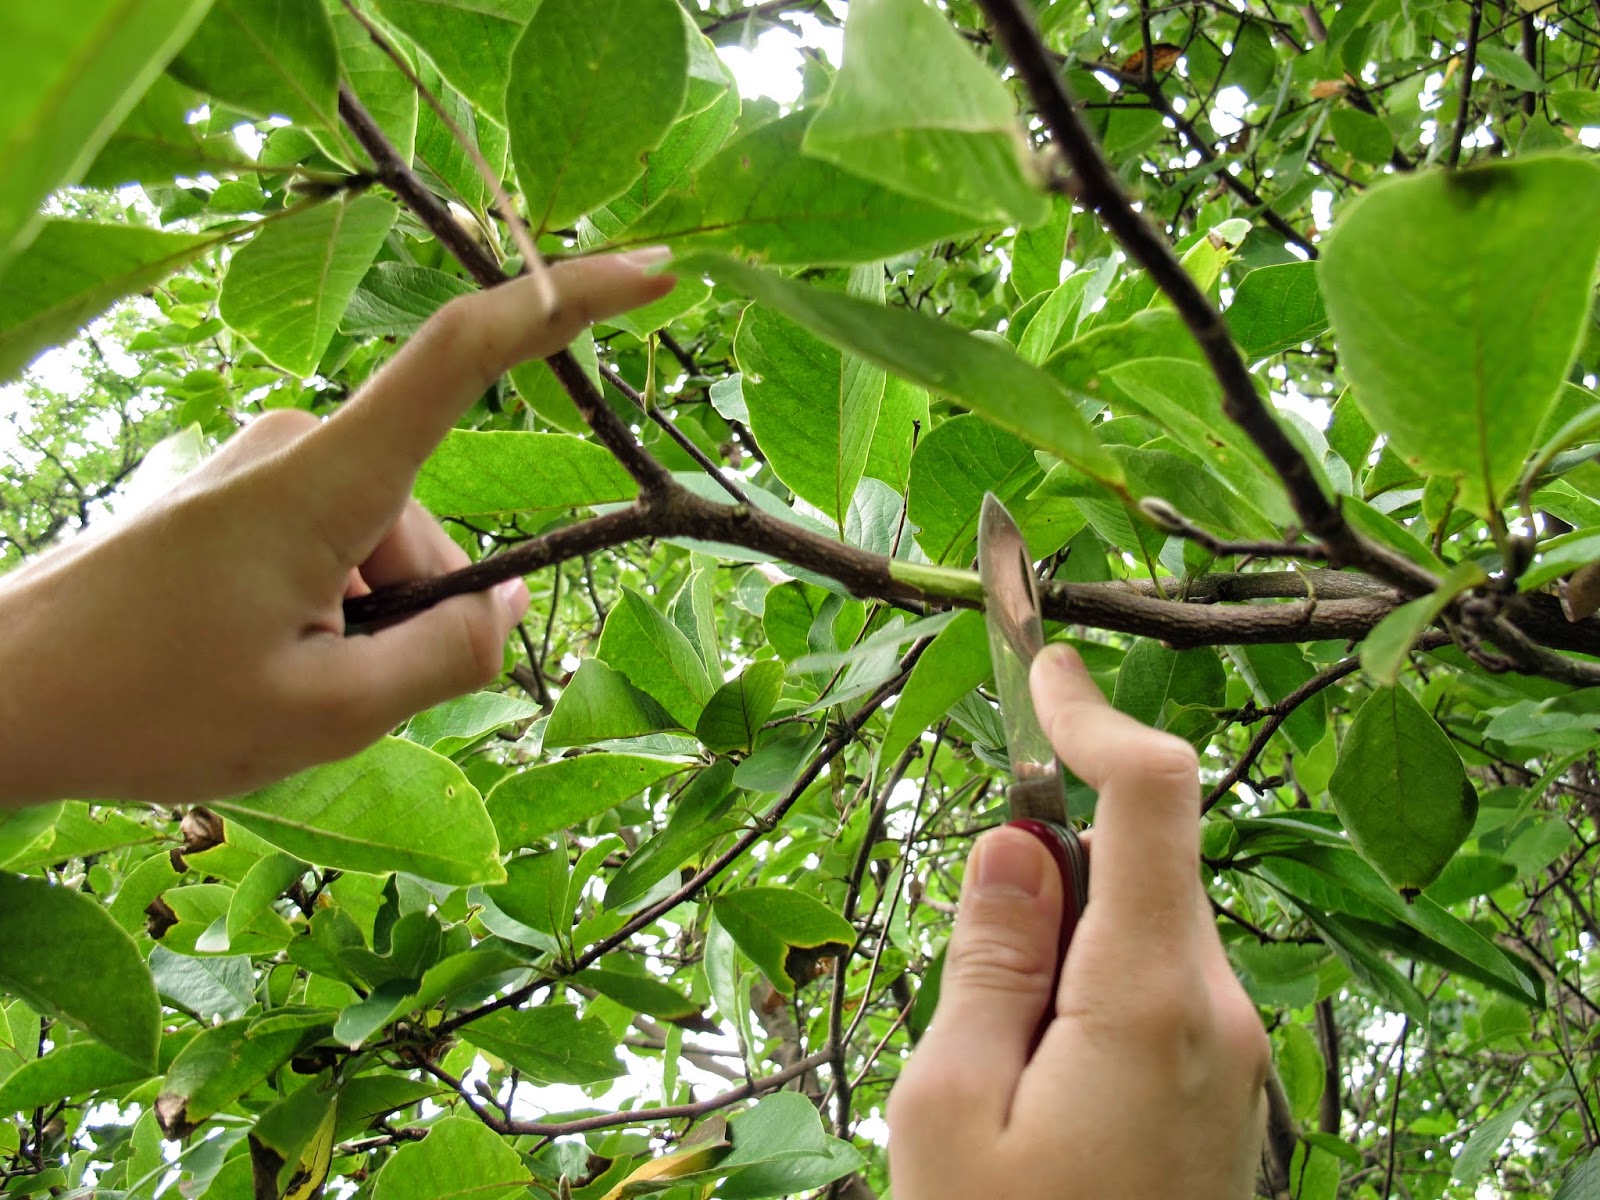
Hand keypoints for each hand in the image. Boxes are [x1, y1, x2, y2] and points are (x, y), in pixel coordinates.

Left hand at [0, 250, 675, 807]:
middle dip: (417, 619)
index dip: (567, 306)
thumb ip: (447, 658)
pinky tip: (257, 661)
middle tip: (329, 698)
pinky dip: (332, 612)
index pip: (463, 358)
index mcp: (323, 481)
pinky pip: (338, 547)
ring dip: (366, 626)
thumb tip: (511, 607)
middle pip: (430, 526)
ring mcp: (265, 464)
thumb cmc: (146, 708)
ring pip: (385, 550)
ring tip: (273, 685)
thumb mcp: (325, 715)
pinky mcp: (242, 490)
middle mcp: (297, 445)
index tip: (656, 273)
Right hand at [888, 643, 1267, 1199]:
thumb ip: (986, 956)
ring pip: (1139, 922)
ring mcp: (1228, 1049)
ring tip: (988, 1060)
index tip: (1046, 663)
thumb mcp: (949, 1107)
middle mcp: (1214, 1006)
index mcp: (1146, 997)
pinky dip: (1086, 981)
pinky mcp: (1219, 1080)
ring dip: (1058, 935)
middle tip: (965, 959)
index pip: (1153, 797)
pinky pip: (1152, 982)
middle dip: (1047, 861)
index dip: (1097, 713)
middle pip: (1140, 859)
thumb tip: (1009, 837)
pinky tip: (1030, 1077)